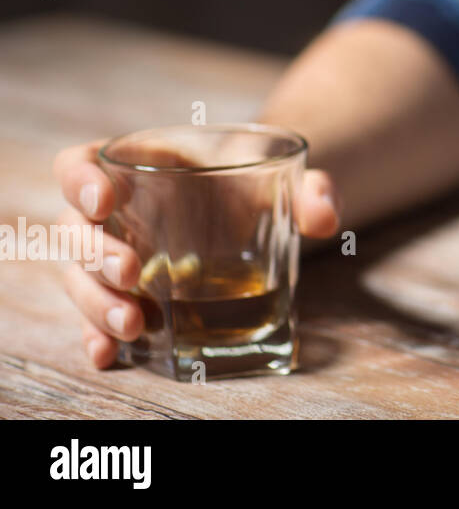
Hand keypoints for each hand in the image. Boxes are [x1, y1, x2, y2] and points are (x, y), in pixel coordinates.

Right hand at [53, 140, 339, 368]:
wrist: (263, 218)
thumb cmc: (261, 187)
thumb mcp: (292, 181)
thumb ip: (314, 191)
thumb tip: (326, 216)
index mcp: (140, 166)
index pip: (79, 163)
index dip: (80, 179)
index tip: (105, 200)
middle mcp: (115, 213)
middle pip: (73, 228)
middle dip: (95, 253)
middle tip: (132, 272)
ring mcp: (115, 257)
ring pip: (79, 276)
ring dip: (95, 302)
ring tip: (135, 324)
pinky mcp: (127, 297)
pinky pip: (94, 316)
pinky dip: (94, 335)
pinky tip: (108, 355)